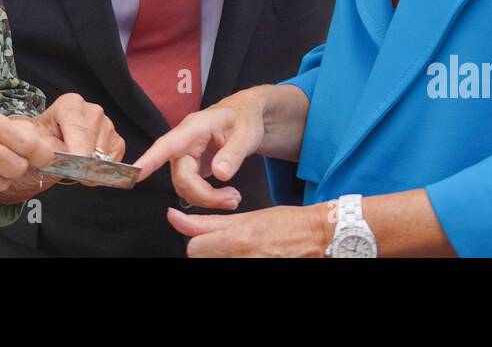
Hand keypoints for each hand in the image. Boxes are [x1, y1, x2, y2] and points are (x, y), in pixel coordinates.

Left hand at [30, 91, 124, 160]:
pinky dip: (104, 167)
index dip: (77, 149)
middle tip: (70, 170)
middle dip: (82, 160)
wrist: (44, 149)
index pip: (78, 127)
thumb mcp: (33, 142)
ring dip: (91, 165)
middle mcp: (90, 110)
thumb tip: (61, 154)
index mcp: (69, 104)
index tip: (76, 165)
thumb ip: (47, 146)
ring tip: (76, 168)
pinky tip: (89, 166)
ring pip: (104, 150)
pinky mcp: (115, 138)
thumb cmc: (38, 144)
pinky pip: (115, 156)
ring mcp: (106, 123)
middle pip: (92, 141)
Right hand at [133, 88, 267, 208]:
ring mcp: (185, 156)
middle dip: (204, 195)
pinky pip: (191, 188)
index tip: (136, 173)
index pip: (167, 145)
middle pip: (181, 176)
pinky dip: (207, 197)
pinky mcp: (191, 167)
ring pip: (184, 186)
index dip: (150, 160)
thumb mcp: (247, 133)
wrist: (245, 115)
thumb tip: (220, 174)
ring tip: (234, 197)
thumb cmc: (244, 118)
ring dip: (207, 199)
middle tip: (234, 199)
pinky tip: (226, 195)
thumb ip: (234, 153)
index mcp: (194, 128)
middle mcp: (184, 143)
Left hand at [166, 203, 331, 256]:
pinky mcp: (258, 273)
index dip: (198, 240)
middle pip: (202, 260)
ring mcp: (251, 268)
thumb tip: (175, 217)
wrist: (316, 237)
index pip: (194, 248)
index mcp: (237, 240)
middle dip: (208, 251)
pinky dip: (234, 262)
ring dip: (221, 257)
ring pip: (216, 265)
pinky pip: (233, 269)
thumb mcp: (245, 216)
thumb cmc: (286, 224)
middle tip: (226, 244)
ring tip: (239, 250)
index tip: (208, 236)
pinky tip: (247, 255)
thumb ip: (207, 221)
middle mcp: (242, 259)